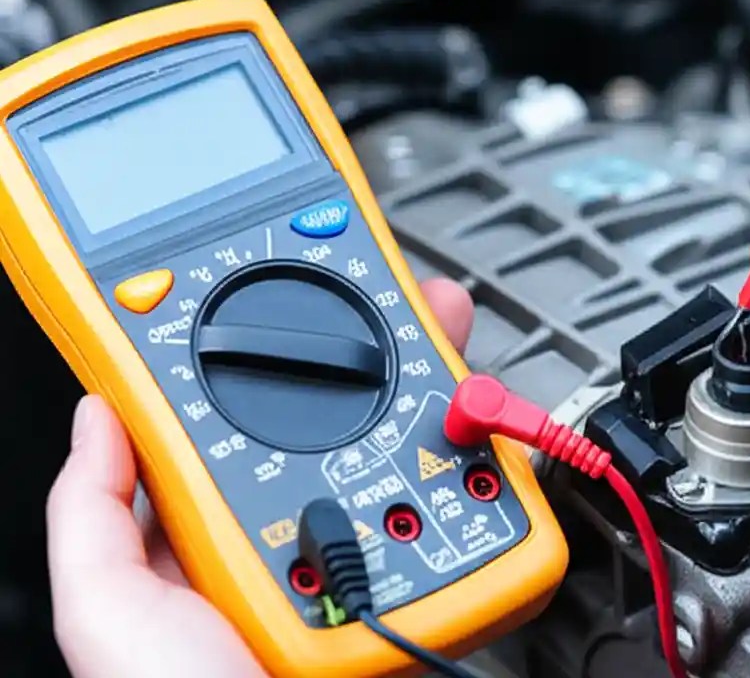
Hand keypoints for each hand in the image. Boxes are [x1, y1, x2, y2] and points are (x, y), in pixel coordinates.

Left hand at [46, 279, 474, 676]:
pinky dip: (489, 471)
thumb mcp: (110, 622)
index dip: (260, 351)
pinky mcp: (434, 584)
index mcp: (217, 536)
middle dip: (382, 351)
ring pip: (413, 457)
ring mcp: (373, 558)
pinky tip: (492, 431)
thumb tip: (97, 416)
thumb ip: (91, 520)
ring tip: (457, 354)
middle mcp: (299, 535)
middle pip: (343, 421)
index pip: (239, 419)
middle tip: (407, 302)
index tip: (287, 293)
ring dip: (445, 400)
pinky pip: (466, 516)